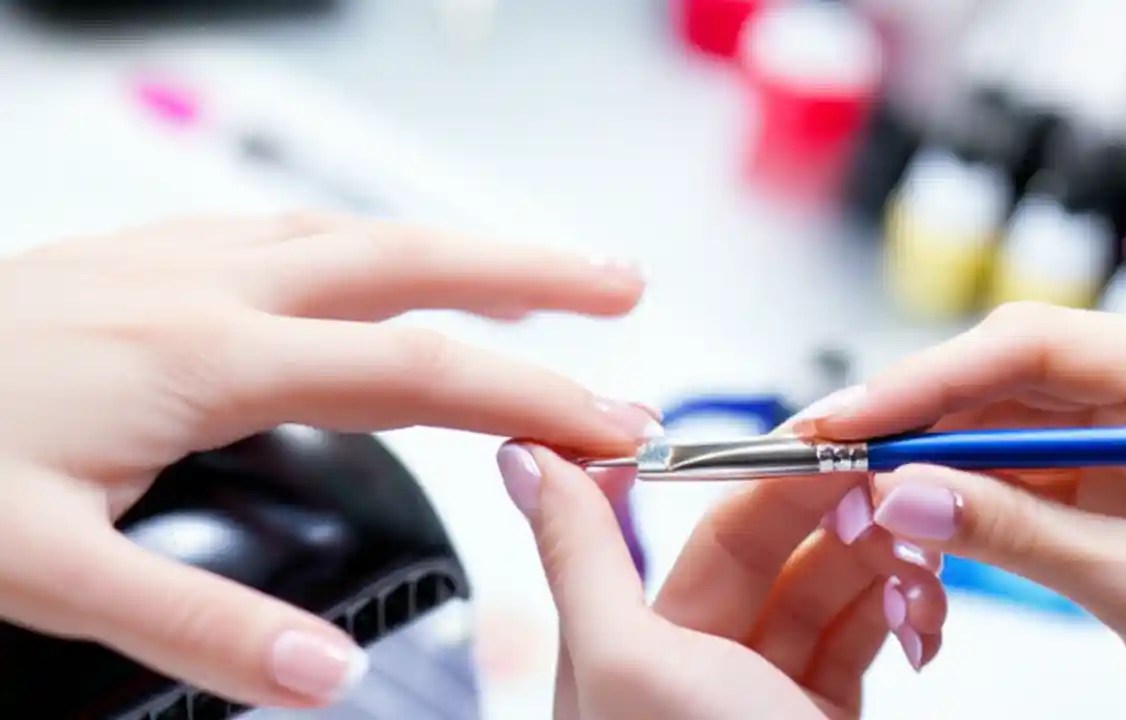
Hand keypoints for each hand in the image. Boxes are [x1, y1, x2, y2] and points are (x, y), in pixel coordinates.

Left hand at [0, 213, 658, 708]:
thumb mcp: (36, 570)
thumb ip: (195, 627)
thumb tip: (325, 672)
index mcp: (205, 357)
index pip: (416, 372)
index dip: (534, 397)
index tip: (615, 424)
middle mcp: (206, 286)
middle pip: (410, 263)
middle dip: (534, 275)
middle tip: (623, 290)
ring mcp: (173, 258)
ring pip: (354, 232)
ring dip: (458, 246)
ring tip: (534, 267)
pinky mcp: (143, 258)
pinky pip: (287, 229)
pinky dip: (365, 242)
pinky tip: (370, 260)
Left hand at [497, 427, 945, 718]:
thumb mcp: (631, 667)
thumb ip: (582, 554)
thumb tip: (519, 454)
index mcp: (625, 641)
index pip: (681, 520)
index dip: (742, 468)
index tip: (806, 434)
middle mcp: (687, 661)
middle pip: (768, 544)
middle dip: (832, 508)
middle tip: (887, 480)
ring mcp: (760, 688)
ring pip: (824, 581)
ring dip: (877, 559)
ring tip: (916, 557)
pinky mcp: (823, 712)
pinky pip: (862, 633)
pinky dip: (897, 614)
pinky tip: (918, 614)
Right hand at [798, 302, 1125, 719]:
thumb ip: (1018, 535)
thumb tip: (900, 495)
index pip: (1037, 344)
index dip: (926, 378)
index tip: (847, 418)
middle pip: (1011, 375)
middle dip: (918, 418)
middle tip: (832, 454)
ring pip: (1009, 423)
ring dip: (936, 461)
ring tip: (865, 495)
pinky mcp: (1125, 479)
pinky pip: (1027, 470)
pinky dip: (969, 497)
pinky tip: (920, 518)